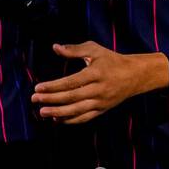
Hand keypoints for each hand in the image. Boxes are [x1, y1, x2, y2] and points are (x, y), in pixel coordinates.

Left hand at [31, 42, 168, 123]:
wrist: (134, 76)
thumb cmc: (111, 60)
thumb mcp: (95, 50)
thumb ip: (74, 49)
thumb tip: (55, 47)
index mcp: (96, 74)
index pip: (71, 82)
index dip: (53, 86)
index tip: (38, 87)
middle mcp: (99, 90)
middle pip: (71, 97)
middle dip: (51, 99)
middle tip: (34, 99)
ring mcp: (101, 102)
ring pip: (77, 110)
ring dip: (58, 112)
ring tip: (42, 112)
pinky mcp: (102, 110)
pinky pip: (84, 118)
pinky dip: (70, 120)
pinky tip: (56, 119)